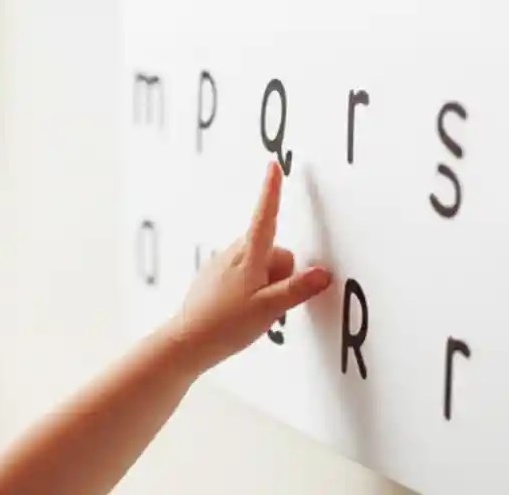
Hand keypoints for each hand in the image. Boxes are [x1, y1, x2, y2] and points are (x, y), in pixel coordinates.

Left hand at [172, 162, 332, 372]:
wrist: (187, 342)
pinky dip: (252, 289)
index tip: (273, 166)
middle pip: (275, 251)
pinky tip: (241, 311)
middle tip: (271, 301)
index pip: (266, 216)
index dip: (271, 191)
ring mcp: (222, 265)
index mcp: (248, 255)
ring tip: (254, 310)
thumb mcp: (269, 309)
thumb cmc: (225, 325)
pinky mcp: (215, 278)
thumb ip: (298, 289)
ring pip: (261, 265)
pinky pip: (246, 275)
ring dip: (267, 283)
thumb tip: (322, 274)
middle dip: (281, 272)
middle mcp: (233, 254)